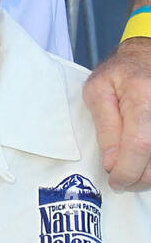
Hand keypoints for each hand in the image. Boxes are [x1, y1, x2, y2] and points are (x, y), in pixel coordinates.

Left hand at [82, 37, 150, 190]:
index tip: (115, 181)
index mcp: (141, 94)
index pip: (139, 143)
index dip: (127, 170)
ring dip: (148, 175)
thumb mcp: (98, 92)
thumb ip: (105, 128)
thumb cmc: (118, 74)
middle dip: (138, 178)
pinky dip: (150, 164)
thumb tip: (112, 163)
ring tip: (130, 173)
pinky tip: (141, 163)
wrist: (145, 60)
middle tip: (120, 182)